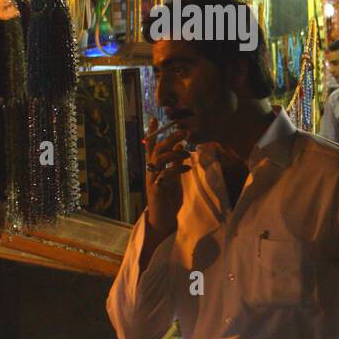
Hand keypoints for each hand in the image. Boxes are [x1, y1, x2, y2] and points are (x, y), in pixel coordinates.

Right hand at [143, 118, 189, 236]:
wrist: (163, 219)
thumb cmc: (169, 197)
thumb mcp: (173, 176)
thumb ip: (174, 162)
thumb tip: (178, 146)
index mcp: (154, 167)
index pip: (151, 146)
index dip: (152, 133)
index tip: (155, 118)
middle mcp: (151, 171)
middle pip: (157, 150)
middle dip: (169, 139)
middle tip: (183, 132)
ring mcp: (152, 180)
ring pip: (158, 160)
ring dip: (173, 153)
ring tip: (187, 152)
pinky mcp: (157, 189)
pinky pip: (165, 175)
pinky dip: (176, 169)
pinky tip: (186, 168)